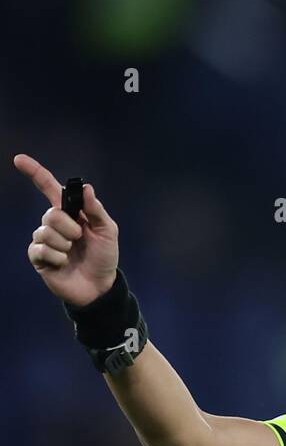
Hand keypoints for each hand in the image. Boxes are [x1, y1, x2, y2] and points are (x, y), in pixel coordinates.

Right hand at [14, 153, 118, 305]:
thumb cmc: (104, 257)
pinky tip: (63, 263)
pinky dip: (56, 256)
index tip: (18, 159)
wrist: (100, 286)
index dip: (34, 172)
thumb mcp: (107, 231)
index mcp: (69, 212)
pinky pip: (41, 249)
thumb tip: (86, 187)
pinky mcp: (40, 258)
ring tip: (72, 253)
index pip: (48, 187)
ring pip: (45, 232)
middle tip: (79, 238)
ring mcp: (45, 241)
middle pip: (50, 214)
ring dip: (64, 243)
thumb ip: (96, 210)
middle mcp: (54, 224)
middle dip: (68, 226)